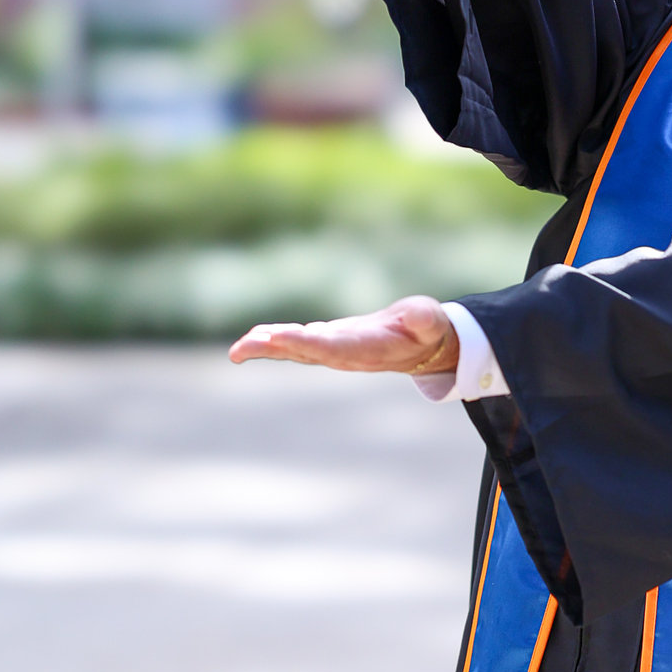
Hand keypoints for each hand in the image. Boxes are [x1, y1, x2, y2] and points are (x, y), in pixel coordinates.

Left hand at [229, 296, 460, 374]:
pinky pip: (297, 344)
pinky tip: (255, 338)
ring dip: (268, 348)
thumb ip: (426, 321)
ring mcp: (334, 351)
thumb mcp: (431, 322)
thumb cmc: (427, 330)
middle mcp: (346, 355)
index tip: (285, 338)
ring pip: (297, 351)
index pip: (336, 348)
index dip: (311, 344)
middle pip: (307, 353)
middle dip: (278, 348)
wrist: (420, 345)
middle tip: (246, 347)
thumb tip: (423, 316)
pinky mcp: (327, 344)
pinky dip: (275, 341)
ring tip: (240, 348)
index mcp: (368, 350)